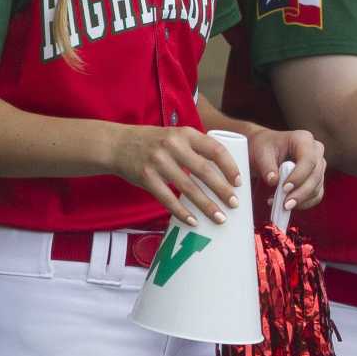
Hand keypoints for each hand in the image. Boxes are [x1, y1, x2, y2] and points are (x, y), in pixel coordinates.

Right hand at [109, 126, 240, 225]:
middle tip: (235, 204)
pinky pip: (167, 198)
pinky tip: (193, 221)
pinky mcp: (146, 177)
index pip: (215, 150)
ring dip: (206, 205)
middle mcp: (173, 146)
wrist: (117, 144)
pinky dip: (181, 211)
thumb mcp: (177, 136)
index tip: (239, 182)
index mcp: (186, 134)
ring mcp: (158, 161)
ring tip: (220, 218)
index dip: (230, 167)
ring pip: (188, 188)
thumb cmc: (154, 143)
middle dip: (222, 190)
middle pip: (204, 171)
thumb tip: (224, 174)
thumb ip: (196, 149)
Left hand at [247, 127, 326, 211]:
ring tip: (281, 205)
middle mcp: (316, 151)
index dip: (299, 176)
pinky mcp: (317, 179)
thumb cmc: (264, 147)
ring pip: (317, 187)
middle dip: (301, 192)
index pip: (308, 159)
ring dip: (301, 200)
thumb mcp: (261, 152)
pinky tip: (287, 205)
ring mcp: (319, 166)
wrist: (266, 150)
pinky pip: (316, 195)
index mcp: (303, 139)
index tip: (285, 188)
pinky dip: (303, 203)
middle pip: (315, 175)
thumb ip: (267, 166)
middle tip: (285, 204)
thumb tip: (273, 180)